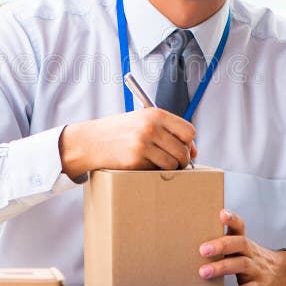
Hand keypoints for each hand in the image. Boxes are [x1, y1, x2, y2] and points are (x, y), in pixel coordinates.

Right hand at [59, 109, 197, 178]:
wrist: (91, 141)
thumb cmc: (120, 131)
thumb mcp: (143, 121)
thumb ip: (168, 130)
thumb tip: (194, 152)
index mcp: (155, 114)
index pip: (189, 131)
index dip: (189, 143)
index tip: (184, 148)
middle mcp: (151, 127)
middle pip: (183, 150)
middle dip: (182, 160)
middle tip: (175, 162)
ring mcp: (143, 145)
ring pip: (172, 164)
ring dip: (169, 168)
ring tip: (158, 164)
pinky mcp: (135, 161)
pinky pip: (157, 171)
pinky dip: (154, 171)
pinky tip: (144, 164)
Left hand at [198, 209, 285, 285]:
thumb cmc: (255, 261)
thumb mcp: (244, 250)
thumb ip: (225, 245)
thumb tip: (192, 241)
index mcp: (245, 243)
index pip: (240, 227)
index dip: (232, 219)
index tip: (222, 214)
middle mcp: (251, 253)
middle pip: (239, 244)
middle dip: (220, 245)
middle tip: (202, 249)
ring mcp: (257, 270)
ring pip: (241, 265)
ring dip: (221, 268)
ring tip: (203, 272)